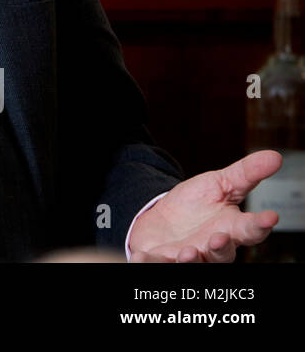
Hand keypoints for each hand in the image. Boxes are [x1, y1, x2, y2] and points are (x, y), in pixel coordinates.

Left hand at [128, 150, 281, 261]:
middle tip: (219, 238)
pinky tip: (142, 258)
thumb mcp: (220, 183)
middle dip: (221, 247)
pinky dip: (150, 262)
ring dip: (191, 260)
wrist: (164, 217)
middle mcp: (212, 247)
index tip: (270, 217)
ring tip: (187, 253)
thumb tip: (276, 156)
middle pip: (223, 253)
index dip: (261, 224)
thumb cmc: (198, 204)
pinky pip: (156, 263)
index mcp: (231, 228)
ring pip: (194, 263)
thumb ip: (247, 174)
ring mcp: (188, 255)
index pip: (251, 229)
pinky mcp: (161, 258)